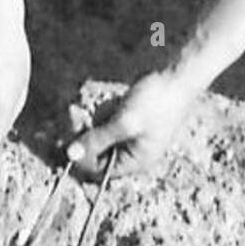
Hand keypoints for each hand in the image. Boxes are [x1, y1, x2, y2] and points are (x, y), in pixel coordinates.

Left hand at [66, 71, 196, 179]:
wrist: (178, 75)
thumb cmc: (157, 101)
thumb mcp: (125, 122)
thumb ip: (96, 140)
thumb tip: (69, 155)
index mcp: (135, 161)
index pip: (96, 170)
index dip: (80, 156)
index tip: (65, 135)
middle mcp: (133, 153)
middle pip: (95, 153)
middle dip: (84, 133)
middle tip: (73, 111)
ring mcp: (131, 136)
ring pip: (99, 135)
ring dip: (96, 119)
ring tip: (112, 104)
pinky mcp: (130, 120)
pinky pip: (108, 121)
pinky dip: (106, 111)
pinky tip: (118, 100)